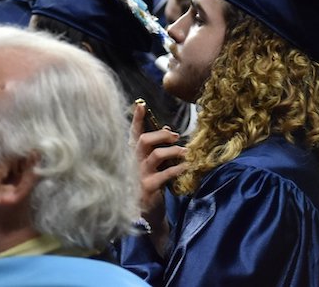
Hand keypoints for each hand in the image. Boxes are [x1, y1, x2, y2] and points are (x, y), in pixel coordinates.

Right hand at [131, 102, 186, 226]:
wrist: (145, 214)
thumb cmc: (149, 183)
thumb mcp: (151, 164)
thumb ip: (157, 147)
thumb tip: (167, 129)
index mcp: (133, 155)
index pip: (133, 134)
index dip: (136, 119)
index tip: (141, 104)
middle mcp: (132, 163)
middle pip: (144, 140)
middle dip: (162, 135)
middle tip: (176, 137)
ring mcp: (139, 175)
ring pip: (156, 155)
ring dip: (174, 151)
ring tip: (186, 153)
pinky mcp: (148, 188)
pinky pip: (165, 174)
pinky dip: (178, 168)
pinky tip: (186, 167)